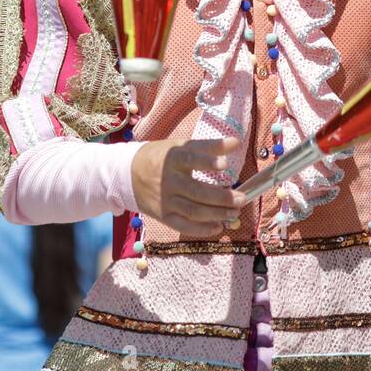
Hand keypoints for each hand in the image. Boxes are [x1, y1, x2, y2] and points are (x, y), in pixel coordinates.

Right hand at [130, 136, 246, 236]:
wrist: (128, 174)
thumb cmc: (161, 157)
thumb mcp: (180, 146)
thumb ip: (209, 146)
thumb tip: (236, 142)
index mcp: (172, 159)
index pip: (190, 159)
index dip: (207, 162)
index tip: (225, 164)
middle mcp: (168, 180)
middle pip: (197, 192)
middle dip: (222, 198)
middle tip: (242, 198)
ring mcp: (165, 200)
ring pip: (194, 211)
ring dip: (218, 214)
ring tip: (235, 212)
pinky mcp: (163, 215)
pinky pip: (184, 226)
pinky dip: (202, 229)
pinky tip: (218, 226)